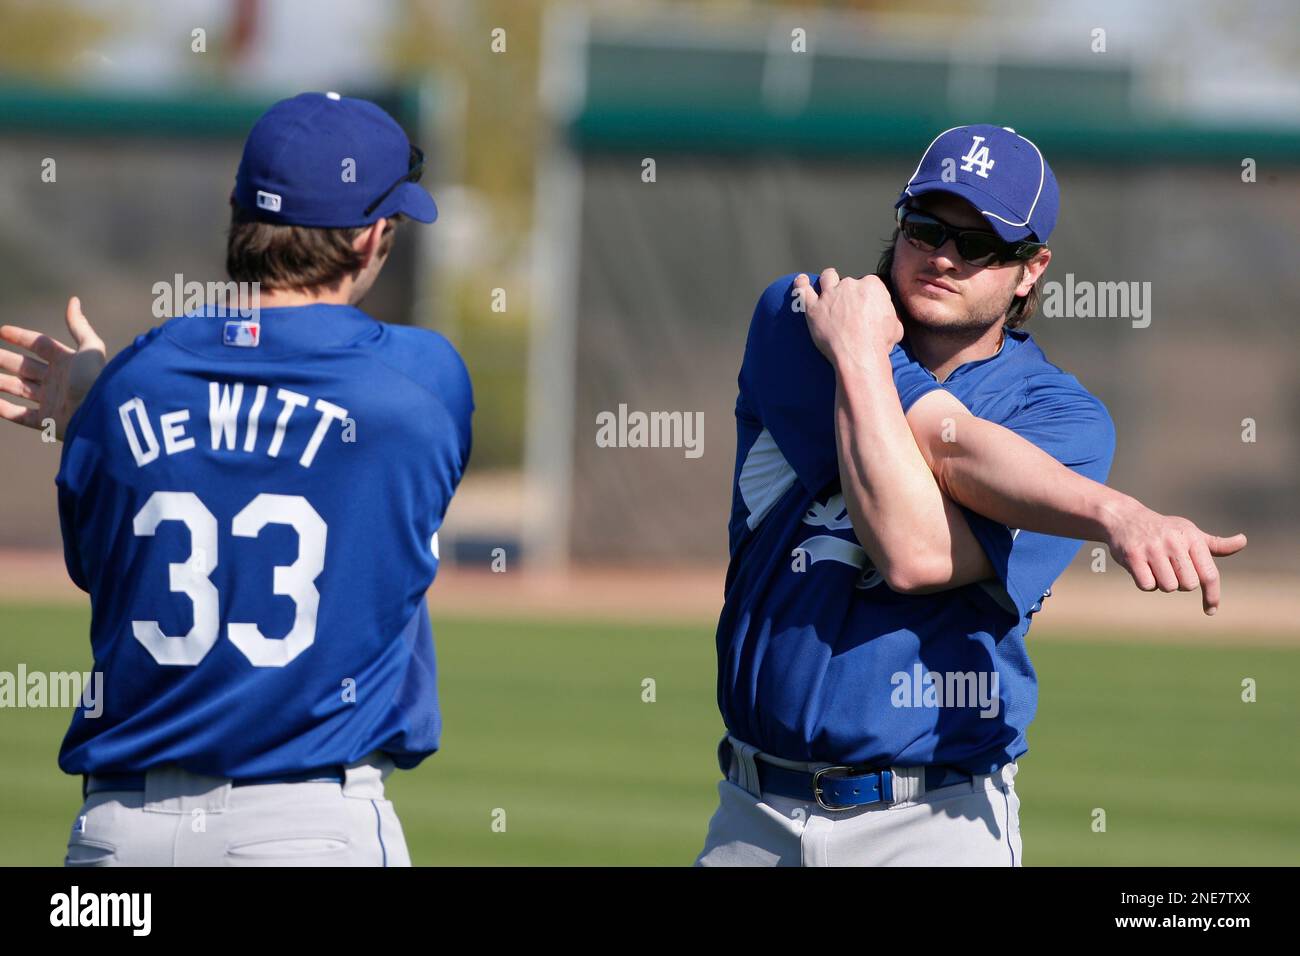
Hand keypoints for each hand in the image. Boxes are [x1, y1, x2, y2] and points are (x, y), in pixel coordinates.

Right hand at [0, 297, 106, 440]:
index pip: (41, 345)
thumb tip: (74, 300)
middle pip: (25, 366)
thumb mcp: (90, 349)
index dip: (22, 337)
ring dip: (0, 381)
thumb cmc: (94, 379)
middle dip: (4, 359)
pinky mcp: (48, 422)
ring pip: (18, 388)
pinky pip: (19, 415)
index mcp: (68, 362)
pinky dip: (4, 408)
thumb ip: (79, 326)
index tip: (1, 330)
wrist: (99, 414)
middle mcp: (58, 381)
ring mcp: (52, 401)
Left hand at [794, 269, 902, 363]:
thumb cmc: (879, 344)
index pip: (869, 284)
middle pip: (848, 283)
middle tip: (848, 307)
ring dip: (828, 280)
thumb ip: (889, 316)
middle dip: (849, 292)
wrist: (859, 355)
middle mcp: (850, 285)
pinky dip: (801, 284)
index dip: (867, 296)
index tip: (867, 306)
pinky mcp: (814, 308)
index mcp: (872, 286)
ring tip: (827, 284)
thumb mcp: (895, 327)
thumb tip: (887, 318)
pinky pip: (803, 291)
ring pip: (827, 278)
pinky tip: (801, 281)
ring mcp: (830, 295)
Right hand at [1100, 497, 1247, 614]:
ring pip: (1168, 586)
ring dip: (1162, 584)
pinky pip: (1147, 585)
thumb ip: (1216, 544)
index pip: (1209, 574)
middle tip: (1170, 570)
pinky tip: (1141, 570)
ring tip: (1155, 568)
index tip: (1211, 610)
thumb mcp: (1190, 532)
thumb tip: (1243, 541)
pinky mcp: (1133, 556)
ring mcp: (1153, 548)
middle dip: (1180, 584)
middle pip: (1188, 584)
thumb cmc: (1162, 529)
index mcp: (1192, 537)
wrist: (1124, 517)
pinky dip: (1146, 583)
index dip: (1212, 595)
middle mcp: (1174, 542)